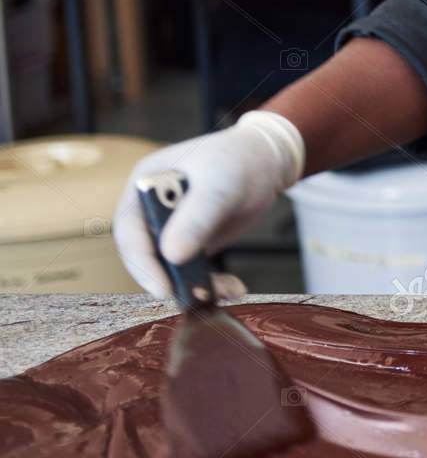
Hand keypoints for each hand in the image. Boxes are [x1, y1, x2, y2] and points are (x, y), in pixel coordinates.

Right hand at [112, 112, 305, 300]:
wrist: (266, 159)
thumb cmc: (238, 160)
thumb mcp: (219, 185)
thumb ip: (197, 218)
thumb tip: (172, 256)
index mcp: (144, 185)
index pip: (129, 231)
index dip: (141, 262)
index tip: (162, 288)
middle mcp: (151, 209)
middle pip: (147, 254)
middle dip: (169, 279)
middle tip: (193, 298)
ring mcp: (172, 227)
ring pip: (171, 266)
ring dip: (194, 285)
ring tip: (225, 291)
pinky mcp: (194, 241)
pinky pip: (194, 269)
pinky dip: (212, 282)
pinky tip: (234, 288)